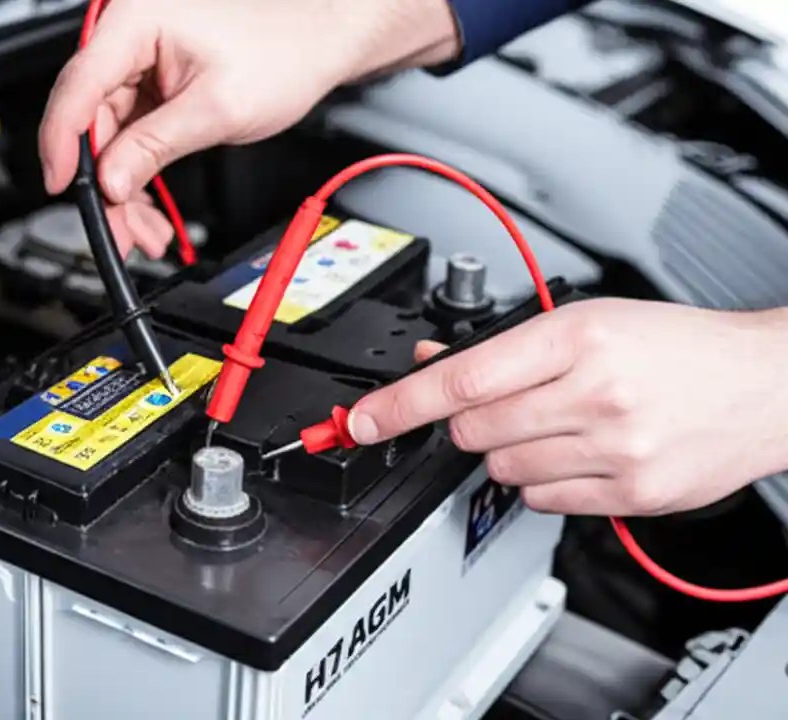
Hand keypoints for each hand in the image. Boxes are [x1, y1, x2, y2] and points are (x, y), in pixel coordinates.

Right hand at [38, 0, 459, 256]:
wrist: (316, 43)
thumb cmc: (282, 53)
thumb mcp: (216, 110)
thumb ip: (155, 146)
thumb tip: (111, 180)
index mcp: (136, 20)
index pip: (78, 86)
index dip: (62, 143)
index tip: (61, 185)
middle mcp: (128, 34)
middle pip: (89, 118)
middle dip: (104, 181)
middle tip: (117, 229)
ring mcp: (136, 58)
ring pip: (107, 134)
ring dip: (123, 186)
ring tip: (143, 230)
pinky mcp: (147, 80)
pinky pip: (128, 132)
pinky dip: (137, 170)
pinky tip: (146, 206)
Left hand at [348, 299, 787, 515]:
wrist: (765, 385)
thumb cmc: (677, 346)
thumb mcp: (589, 320)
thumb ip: (503, 345)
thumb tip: (429, 364)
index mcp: (578, 337)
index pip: (462, 379)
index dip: (399, 405)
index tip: (361, 422)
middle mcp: (596, 393)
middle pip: (473, 430)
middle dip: (471, 422)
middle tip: (509, 405)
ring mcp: (615, 448)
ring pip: (501, 470)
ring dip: (508, 452)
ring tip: (557, 425)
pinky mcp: (632, 493)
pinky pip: (541, 500)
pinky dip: (541, 482)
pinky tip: (579, 454)